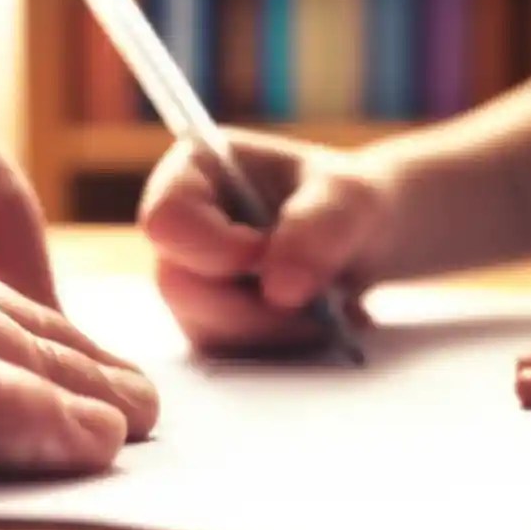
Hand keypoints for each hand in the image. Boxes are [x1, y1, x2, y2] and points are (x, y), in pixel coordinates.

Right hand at [139, 132, 389, 351]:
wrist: (364, 243)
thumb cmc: (348, 201)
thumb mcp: (350, 196)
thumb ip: (317, 227)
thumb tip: (279, 291)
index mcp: (192, 174)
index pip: (167, 218)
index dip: (212, 247)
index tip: (264, 254)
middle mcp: (179, 233)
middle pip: (179, 284)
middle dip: (251, 304)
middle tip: (314, 300)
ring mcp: (191, 285)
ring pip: (204, 328)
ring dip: (273, 331)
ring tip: (328, 310)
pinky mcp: (212, 328)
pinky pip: (229, 355)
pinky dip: (278, 349)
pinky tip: (315, 328)